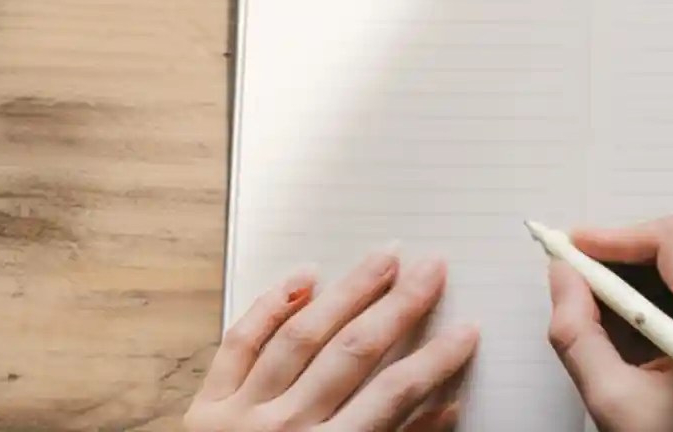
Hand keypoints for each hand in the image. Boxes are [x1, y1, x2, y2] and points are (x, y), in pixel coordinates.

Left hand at [185, 251, 478, 431]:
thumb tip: (443, 409)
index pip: (395, 393)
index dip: (435, 359)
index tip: (466, 330)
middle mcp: (286, 428)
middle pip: (353, 351)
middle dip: (400, 305)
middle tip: (431, 269)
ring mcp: (242, 413)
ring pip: (302, 334)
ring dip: (348, 291)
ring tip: (382, 258)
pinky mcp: (206, 406)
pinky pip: (240, 342)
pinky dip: (270, 306)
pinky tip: (304, 278)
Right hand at [547, 216, 672, 431]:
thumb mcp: (612, 401)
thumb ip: (577, 331)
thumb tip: (563, 275)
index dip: (616, 236)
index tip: (574, 247)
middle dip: (629, 252)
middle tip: (582, 271)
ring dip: (648, 273)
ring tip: (604, 301)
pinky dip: (671, 295)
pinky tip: (637, 322)